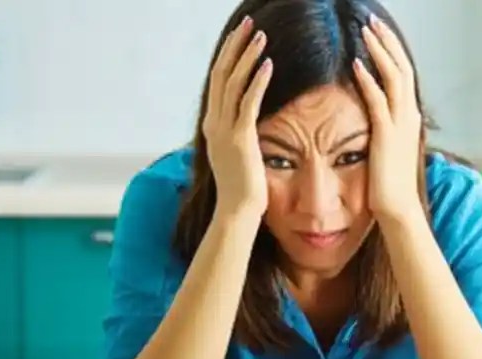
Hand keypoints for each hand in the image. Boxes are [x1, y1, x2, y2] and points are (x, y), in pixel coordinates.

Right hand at [202, 16, 270, 217]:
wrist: (238, 212)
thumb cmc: (244, 189)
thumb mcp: (237, 155)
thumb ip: (240, 135)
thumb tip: (249, 123)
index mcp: (213, 125)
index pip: (219, 80)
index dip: (229, 55)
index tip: (242, 36)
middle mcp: (214, 123)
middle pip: (222, 73)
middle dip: (236, 46)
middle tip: (249, 23)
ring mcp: (224, 130)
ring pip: (232, 83)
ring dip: (247, 56)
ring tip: (261, 35)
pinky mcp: (240, 139)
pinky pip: (248, 103)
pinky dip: (257, 81)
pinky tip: (269, 64)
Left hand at [353, 14, 422, 226]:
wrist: (399, 210)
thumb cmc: (389, 185)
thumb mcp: (389, 150)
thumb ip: (384, 129)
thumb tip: (374, 118)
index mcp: (409, 119)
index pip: (403, 75)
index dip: (391, 52)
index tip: (377, 34)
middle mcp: (409, 117)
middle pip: (401, 68)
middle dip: (386, 42)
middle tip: (371, 21)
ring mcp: (400, 125)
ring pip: (394, 78)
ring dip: (378, 52)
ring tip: (364, 32)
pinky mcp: (386, 136)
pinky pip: (378, 101)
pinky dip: (368, 81)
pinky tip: (355, 65)